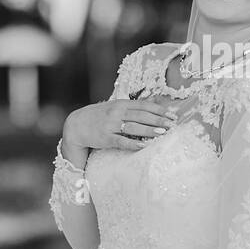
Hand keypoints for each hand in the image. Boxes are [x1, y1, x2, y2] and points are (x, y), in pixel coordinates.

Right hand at [63, 98, 178, 153]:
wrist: (77, 125)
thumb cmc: (100, 116)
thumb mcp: (115, 107)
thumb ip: (132, 106)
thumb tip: (154, 103)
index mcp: (121, 104)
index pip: (144, 105)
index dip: (159, 110)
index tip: (172, 115)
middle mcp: (117, 113)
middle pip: (141, 116)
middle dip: (158, 120)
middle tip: (172, 125)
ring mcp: (111, 125)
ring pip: (133, 128)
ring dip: (149, 130)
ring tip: (162, 133)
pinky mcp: (106, 138)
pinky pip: (122, 141)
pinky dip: (134, 144)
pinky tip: (144, 146)